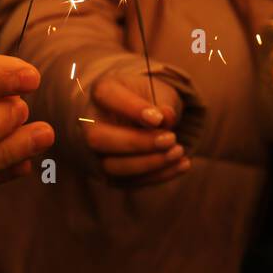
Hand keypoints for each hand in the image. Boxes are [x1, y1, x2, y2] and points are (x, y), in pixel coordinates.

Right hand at [85, 65, 188, 186]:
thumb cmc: (148, 98)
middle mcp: (90, 123)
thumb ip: (163, 101)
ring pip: (112, 166)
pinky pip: (129, 181)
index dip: (131, 109)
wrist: (141, 116)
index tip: (158, 118)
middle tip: (170, 139)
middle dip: (137, 143)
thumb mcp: (159, 91)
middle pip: (98, 138)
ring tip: (178, 152)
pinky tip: (182, 164)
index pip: (105, 96)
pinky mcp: (110, 175)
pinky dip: (158, 175)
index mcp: (101, 92)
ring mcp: (95, 152)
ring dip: (149, 163)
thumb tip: (167, 117)